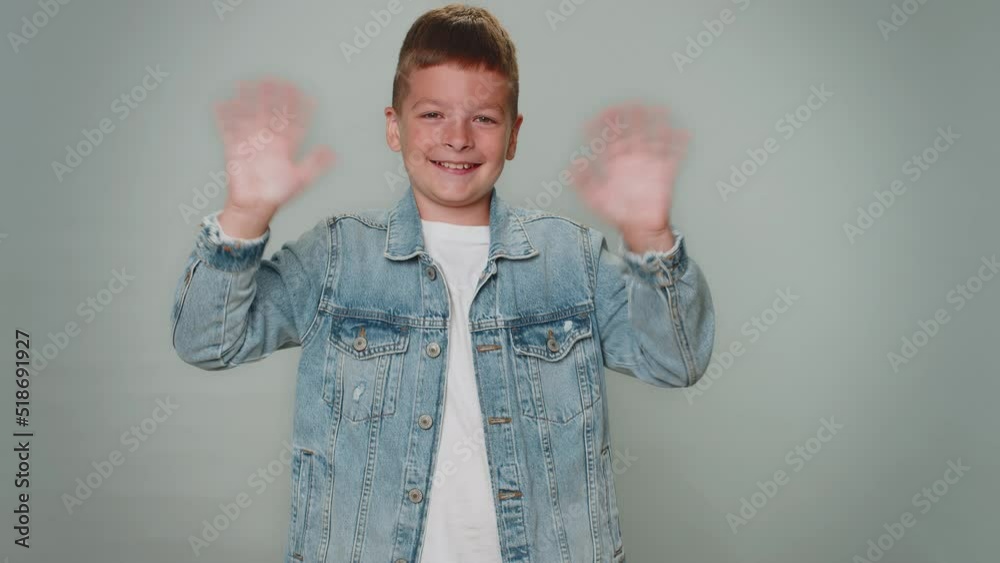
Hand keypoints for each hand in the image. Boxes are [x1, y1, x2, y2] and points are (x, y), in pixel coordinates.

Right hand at [214, 78, 334, 217]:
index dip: (298, 107)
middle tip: (271, 79)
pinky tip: (222, 105)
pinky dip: (224, 119)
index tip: (301, 92)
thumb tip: (332, 153)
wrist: (255, 205)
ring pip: (249, 117)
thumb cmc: (277, 193)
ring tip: (244, 85)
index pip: (292, 121)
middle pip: (269, 113)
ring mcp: (252, 142)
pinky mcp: (236, 149)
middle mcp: (268, 140)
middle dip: (271, 96)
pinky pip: (229, 131)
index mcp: (285, 145)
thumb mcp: (301, 179)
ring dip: (247, 102)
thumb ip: (315, 164)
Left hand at [569, 102, 688, 247]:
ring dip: (657, 123)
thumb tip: (572, 166)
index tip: (604, 113)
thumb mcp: (594, 199)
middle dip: (631, 116)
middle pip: (632, 130)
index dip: (605, 123)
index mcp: (614, 161)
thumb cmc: (618, 212)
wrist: (639, 227)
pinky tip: (683, 135)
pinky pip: (674, 155)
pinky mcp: (664, 172)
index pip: (608, 136)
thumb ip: (582, 182)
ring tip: (660, 110)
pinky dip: (679, 145)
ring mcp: (648, 163)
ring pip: (653, 136)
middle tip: (631, 103)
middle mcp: (632, 158)